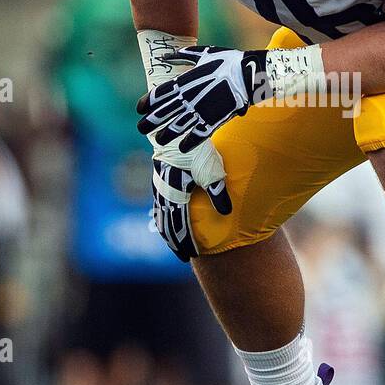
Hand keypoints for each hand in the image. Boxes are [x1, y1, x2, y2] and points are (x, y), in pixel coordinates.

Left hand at [137, 46, 264, 151]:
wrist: (249, 73)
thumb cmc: (227, 61)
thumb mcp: (202, 53)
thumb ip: (182, 56)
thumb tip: (164, 56)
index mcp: (184, 81)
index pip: (158, 95)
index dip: (146, 103)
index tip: (140, 109)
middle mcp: (188, 98)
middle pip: (162, 114)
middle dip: (149, 122)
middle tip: (141, 129)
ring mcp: (200, 111)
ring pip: (176, 128)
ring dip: (166, 135)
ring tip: (160, 140)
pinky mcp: (214, 121)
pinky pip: (198, 136)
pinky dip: (189, 143)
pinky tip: (182, 148)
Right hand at [149, 138, 230, 261]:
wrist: (179, 128)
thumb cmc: (197, 148)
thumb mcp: (211, 170)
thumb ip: (217, 192)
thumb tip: (225, 213)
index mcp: (175, 193)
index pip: (179, 225)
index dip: (184, 242)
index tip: (190, 256)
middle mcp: (164, 192)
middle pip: (168, 224)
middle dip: (175, 241)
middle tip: (183, 256)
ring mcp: (160, 185)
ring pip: (161, 214)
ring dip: (167, 230)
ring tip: (174, 244)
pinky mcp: (160, 178)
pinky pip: (160, 204)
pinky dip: (163, 217)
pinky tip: (165, 221)